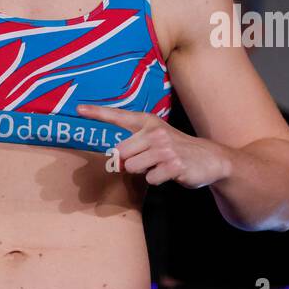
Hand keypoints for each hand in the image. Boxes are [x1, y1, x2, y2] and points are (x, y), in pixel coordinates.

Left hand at [77, 104, 228, 187]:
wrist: (210, 158)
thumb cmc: (177, 149)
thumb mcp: (157, 139)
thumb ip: (134, 146)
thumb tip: (117, 162)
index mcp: (148, 122)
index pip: (119, 115)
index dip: (98, 113)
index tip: (78, 109)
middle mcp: (155, 132)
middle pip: (121, 153)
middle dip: (131, 162)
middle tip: (150, 160)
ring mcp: (165, 148)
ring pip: (134, 167)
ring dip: (145, 172)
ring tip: (161, 165)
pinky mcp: (173, 164)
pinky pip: (151, 178)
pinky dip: (158, 180)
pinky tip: (171, 173)